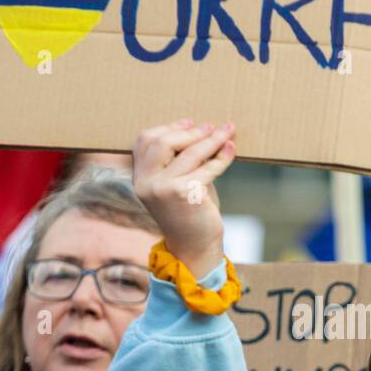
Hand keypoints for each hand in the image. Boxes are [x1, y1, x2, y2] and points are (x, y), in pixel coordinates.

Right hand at [133, 119, 235, 279]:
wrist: (195, 247)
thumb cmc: (190, 213)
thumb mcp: (178, 183)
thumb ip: (181, 160)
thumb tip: (202, 129)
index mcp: (140, 178)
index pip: (145, 140)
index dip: (169, 128)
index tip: (191, 123)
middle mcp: (146, 183)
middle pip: (163, 141)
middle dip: (191, 131)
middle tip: (211, 127)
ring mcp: (162, 189)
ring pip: (189, 152)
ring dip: (212, 139)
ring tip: (227, 131)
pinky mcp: (183, 194)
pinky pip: (207, 167)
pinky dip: (222, 157)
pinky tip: (231, 149)